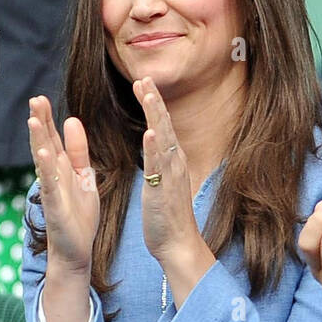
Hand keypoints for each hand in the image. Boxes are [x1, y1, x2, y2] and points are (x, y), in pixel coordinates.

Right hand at [27, 95, 98, 275]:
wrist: (76, 250)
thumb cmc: (79, 215)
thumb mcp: (84, 177)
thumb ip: (78, 151)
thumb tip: (72, 120)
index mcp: (62, 169)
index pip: (52, 139)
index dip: (47, 119)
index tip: (41, 97)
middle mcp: (53, 177)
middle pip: (45, 144)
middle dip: (40, 123)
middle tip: (34, 99)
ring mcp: (51, 191)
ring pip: (43, 162)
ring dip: (38, 141)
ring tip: (34, 119)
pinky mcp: (54, 207)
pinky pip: (49, 185)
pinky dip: (46, 169)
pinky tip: (43, 154)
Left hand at [132, 77, 212, 285]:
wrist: (178, 243)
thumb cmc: (167, 217)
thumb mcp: (163, 183)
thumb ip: (160, 163)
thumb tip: (156, 147)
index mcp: (172, 161)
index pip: (163, 126)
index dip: (154, 104)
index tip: (143, 83)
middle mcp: (174, 163)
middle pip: (165, 125)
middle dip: (154, 101)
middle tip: (144, 77)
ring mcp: (171, 175)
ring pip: (163, 139)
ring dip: (156, 115)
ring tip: (148, 93)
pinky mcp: (162, 189)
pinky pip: (158, 166)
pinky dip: (155, 148)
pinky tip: (151, 133)